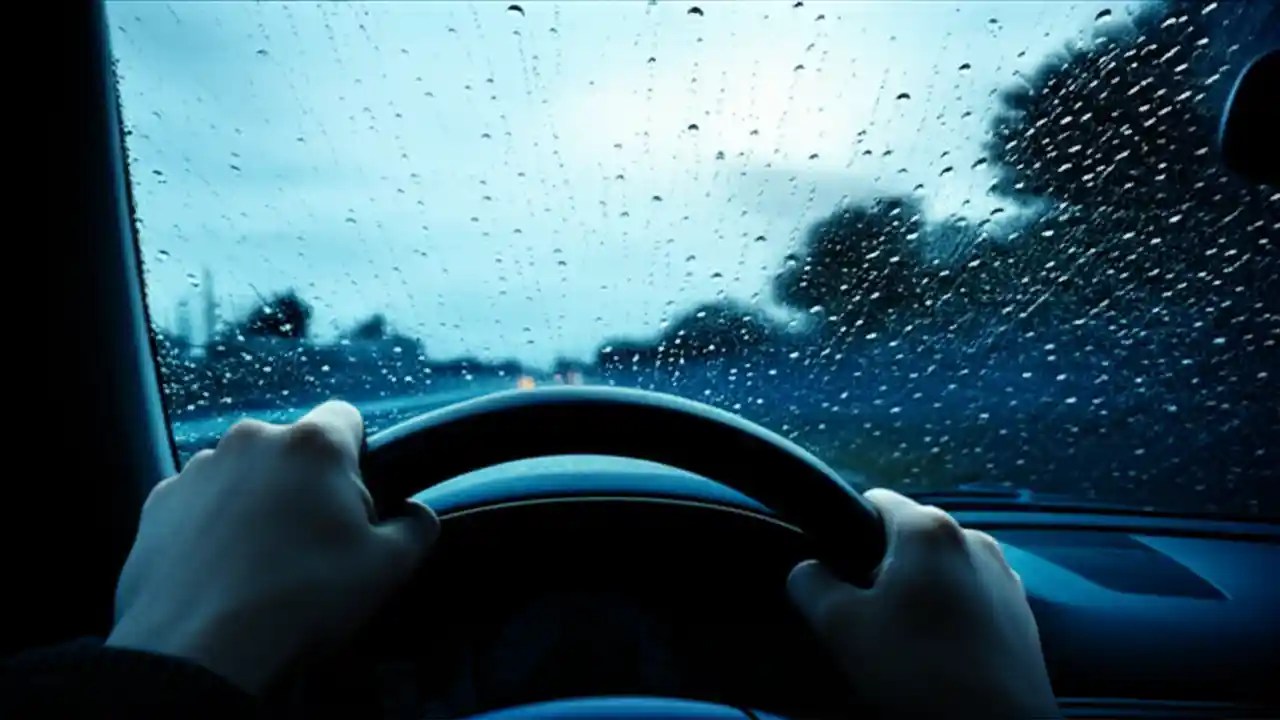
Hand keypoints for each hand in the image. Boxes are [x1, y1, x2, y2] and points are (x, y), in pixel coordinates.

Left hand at [106, 401, 439, 693]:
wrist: (199, 652)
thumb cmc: (302, 601)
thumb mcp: (388, 569)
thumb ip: (416, 528)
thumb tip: (417, 515)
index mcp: (313, 445)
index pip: (348, 418)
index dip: (358, 459)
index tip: (354, 505)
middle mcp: (251, 440)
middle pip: (294, 449)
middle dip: (305, 486)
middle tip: (312, 545)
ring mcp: (197, 469)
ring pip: (244, 474)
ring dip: (257, 503)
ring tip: (261, 565)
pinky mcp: (156, 504)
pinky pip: (199, 503)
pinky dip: (212, 527)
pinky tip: (222, 573)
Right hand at [788, 489, 1057, 718]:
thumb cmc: (916, 668)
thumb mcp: (839, 626)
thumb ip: (811, 584)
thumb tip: (807, 570)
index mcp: (929, 528)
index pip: (875, 501)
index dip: (848, 532)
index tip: (841, 576)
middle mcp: (973, 537)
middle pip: (910, 537)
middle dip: (885, 566)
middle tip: (869, 615)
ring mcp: (1005, 574)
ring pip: (943, 569)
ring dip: (921, 591)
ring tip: (908, 638)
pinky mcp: (1023, 611)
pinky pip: (972, 596)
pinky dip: (952, 612)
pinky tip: (942, 652)